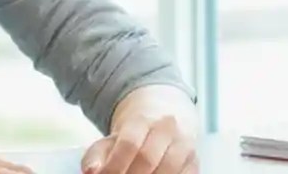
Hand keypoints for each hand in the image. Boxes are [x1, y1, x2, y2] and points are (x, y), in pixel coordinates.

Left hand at [80, 113, 198, 173]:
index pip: (129, 143)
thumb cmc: (133, 136)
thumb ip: (96, 156)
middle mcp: (167, 129)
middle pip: (148, 159)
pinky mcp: (195, 162)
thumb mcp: (111, 140)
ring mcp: (184, 145)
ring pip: (169, 170)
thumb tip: (92, 173)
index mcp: (142, 120)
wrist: (166, 118)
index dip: (115, 166)